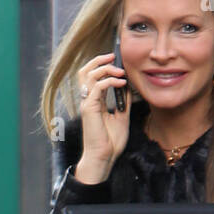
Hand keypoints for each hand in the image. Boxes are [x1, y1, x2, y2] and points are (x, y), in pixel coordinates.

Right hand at [73, 52, 130, 182]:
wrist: (104, 157)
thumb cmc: (111, 142)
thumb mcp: (122, 117)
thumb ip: (124, 102)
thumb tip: (128, 88)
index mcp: (94, 101)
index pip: (93, 76)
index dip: (102, 65)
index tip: (116, 62)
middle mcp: (88, 100)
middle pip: (85, 71)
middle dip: (99, 60)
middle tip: (113, 56)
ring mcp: (87, 103)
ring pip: (89, 75)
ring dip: (106, 69)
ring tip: (121, 73)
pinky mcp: (89, 108)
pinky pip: (97, 87)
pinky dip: (110, 82)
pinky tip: (121, 84)